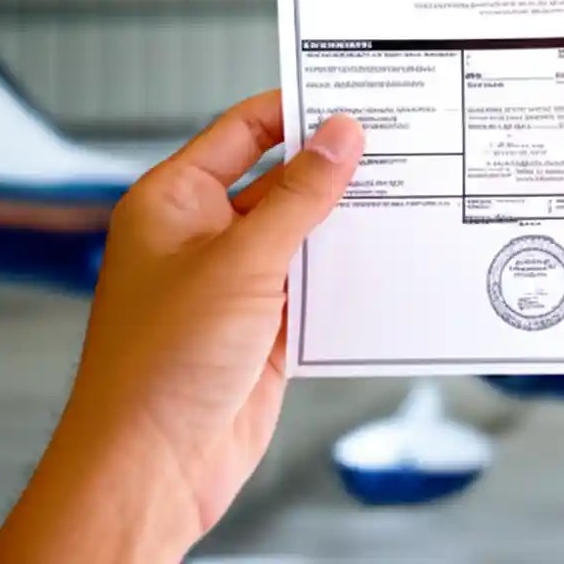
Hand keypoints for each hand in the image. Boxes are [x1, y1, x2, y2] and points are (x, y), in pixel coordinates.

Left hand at [0, 92, 362, 561]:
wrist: (155, 462)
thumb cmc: (160, 361)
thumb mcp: (241, 261)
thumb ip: (299, 197)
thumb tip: (341, 137)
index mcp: (174, 201)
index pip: (242, 133)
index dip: (295, 113)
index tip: (352, 101)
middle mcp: (203, 236)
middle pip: (280, 183)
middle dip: (333, 172)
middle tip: (399, 150)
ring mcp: (236, 283)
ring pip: (303, 236)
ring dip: (345, 226)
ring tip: (408, 200)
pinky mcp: (264, 327)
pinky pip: (315, 288)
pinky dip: (347, 277)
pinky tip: (388, 262)